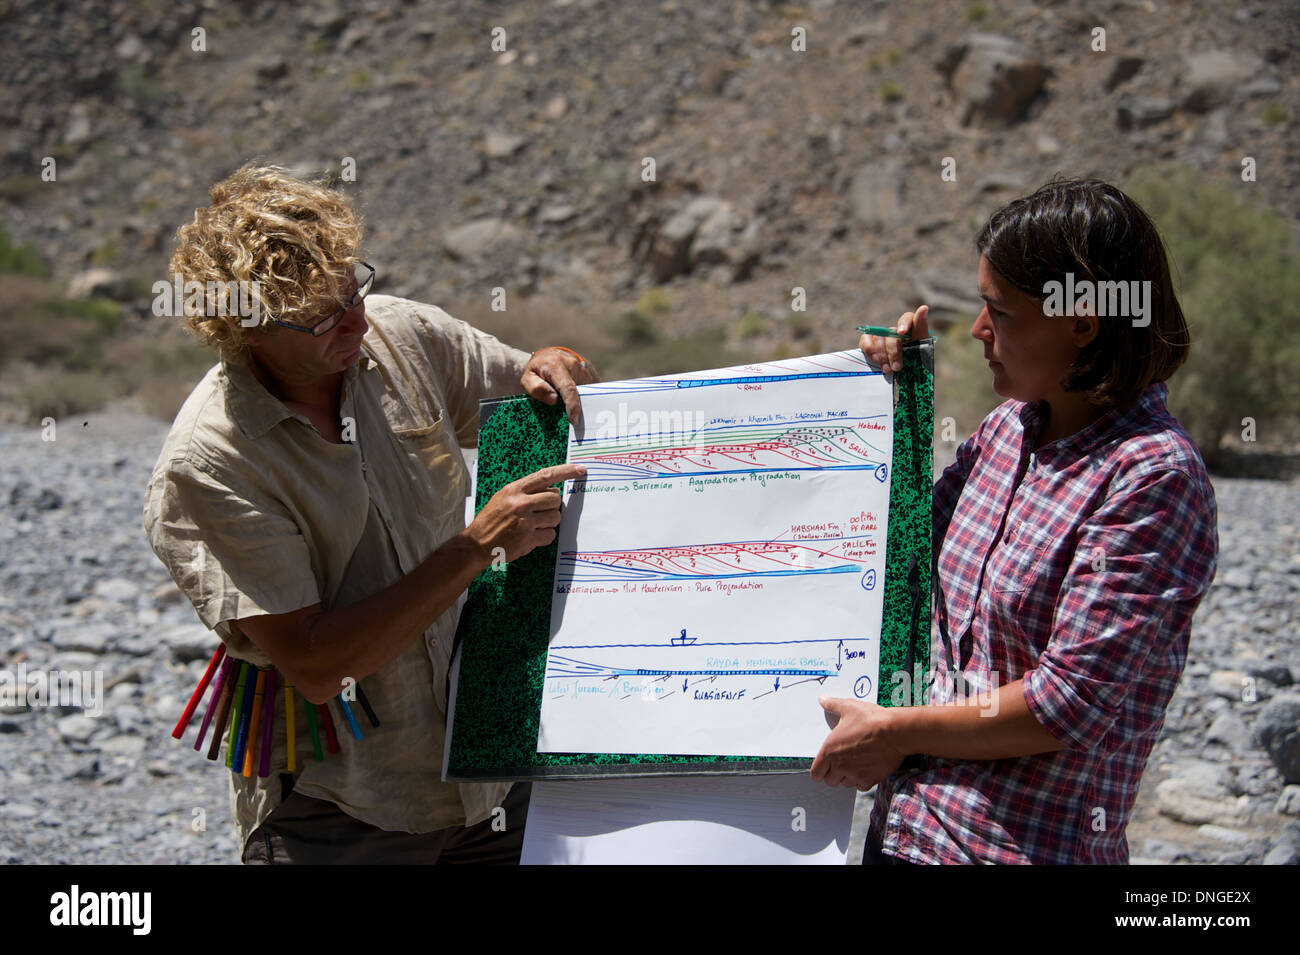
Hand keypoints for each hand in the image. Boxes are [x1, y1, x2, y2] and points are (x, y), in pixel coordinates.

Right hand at [465, 463, 585, 563]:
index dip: (566, 471)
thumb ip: (525, 491)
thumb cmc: (491, 520)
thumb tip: (551, 490)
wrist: (477, 544)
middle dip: (552, 506)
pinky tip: (531, 537)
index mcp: (514, 490)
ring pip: (555, 518)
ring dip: (549, 523)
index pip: (546, 476)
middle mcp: (521, 503)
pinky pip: (550, 535)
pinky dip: (544, 537)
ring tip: (532, 526)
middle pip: (555, 499)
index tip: (581, 470)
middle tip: (540, 513)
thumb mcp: (503, 498)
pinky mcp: (528, 538)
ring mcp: (525, 521)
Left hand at [521, 347, 599, 427]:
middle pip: (580, 392)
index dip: (572, 405)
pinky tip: (578, 404)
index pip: (568, 388)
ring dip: (582, 404)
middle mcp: (573, 365)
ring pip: (587, 392)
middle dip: (579, 408)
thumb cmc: (536, 370)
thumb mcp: (527, 378)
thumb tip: (554, 399)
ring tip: (574, 412)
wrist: (549, 356)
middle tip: (575, 422)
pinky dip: (584, 400)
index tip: (574, 420)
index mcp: (555, 365)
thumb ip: (536, 388)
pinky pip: (590, 391)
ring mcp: (583, 369)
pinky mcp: (589, 374)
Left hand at [810, 695, 907, 790]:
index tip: (823, 767)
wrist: (895, 732)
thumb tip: (823, 700)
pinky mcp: (870, 780)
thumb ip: (833, 705)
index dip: (818, 770)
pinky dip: (861, 781)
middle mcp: (840, 766)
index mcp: (830, 751)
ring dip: (846, 777)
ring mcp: (855, 774)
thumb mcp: (849, 708)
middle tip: (839, 764)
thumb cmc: (872, 720)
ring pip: (844, 784)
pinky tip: (865, 770)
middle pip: (830, 780)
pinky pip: (860, 786)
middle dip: (832, 774)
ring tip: (853, 765)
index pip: (816, 772)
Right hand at [859, 304, 928, 376]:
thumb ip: (922, 329)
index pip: (908, 318)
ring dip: (882, 355)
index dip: (904, 322)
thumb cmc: (917, 364)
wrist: (907, 381)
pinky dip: (870, 351)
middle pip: (891, 333)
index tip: (902, 332)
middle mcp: (896, 332)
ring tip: (888, 370)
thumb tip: (924, 307)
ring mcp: (882, 337)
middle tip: (897, 368)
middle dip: (894, 352)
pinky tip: (876, 362)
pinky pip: (866, 341)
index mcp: (912, 330)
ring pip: (878, 338)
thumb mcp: (924, 350)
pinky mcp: (870, 344)